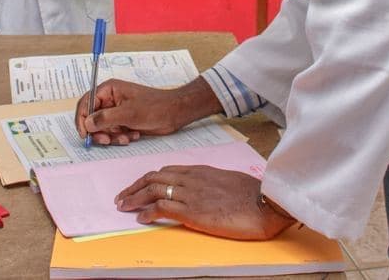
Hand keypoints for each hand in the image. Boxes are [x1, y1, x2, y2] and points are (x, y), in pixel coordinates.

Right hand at [75, 78, 221, 145]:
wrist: (174, 114)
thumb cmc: (154, 107)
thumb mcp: (128, 114)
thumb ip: (105, 118)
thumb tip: (87, 124)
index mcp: (108, 90)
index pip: (85, 103)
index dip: (81, 119)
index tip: (84, 134)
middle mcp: (110, 100)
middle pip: (92, 118)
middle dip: (100, 131)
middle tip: (108, 140)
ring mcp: (117, 111)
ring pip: (103, 128)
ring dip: (112, 136)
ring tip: (127, 138)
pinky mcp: (123, 122)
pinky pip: (113, 133)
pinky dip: (120, 137)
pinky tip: (133, 135)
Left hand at [115, 166, 294, 240]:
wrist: (266, 203)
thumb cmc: (253, 195)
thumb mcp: (228, 181)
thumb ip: (211, 183)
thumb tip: (204, 191)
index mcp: (200, 170)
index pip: (166, 170)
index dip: (148, 178)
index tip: (138, 186)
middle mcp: (192, 179)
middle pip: (154, 177)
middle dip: (135, 187)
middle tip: (122, 196)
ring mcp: (191, 194)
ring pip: (153, 190)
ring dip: (134, 198)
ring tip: (124, 206)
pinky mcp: (193, 212)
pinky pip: (162, 207)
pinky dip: (148, 212)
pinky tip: (141, 219)